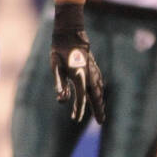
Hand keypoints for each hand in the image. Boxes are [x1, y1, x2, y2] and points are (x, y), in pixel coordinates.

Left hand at [49, 4, 104, 123]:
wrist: (70, 34)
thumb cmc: (60, 51)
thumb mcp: (55, 67)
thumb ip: (59, 84)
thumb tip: (61, 100)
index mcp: (79, 76)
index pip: (81, 97)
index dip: (79, 109)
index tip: (76, 119)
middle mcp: (89, 75)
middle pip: (95, 96)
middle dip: (98, 109)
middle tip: (101, 122)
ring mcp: (93, 71)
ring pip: (99, 90)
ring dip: (100, 101)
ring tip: (101, 112)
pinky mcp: (93, 67)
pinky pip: (99, 82)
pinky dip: (100, 91)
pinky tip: (100, 94)